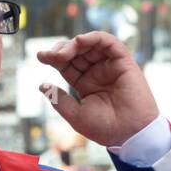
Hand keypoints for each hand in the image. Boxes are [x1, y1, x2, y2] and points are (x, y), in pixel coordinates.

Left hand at [36, 32, 159, 146]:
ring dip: (74, 43)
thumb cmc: (106, 128)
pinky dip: (94, 37)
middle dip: (61, 50)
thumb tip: (42, 85)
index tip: (41, 56)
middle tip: (51, 55)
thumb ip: (59, 101)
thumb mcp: (76, 115)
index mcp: (85, 83)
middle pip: (76, 51)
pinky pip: (109, 42)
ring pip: (90, 44)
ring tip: (63, 52)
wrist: (130, 133)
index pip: (66, 64)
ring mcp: (109, 65)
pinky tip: (80, 41)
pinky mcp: (123, 61)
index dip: (53, 58)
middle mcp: (97, 72)